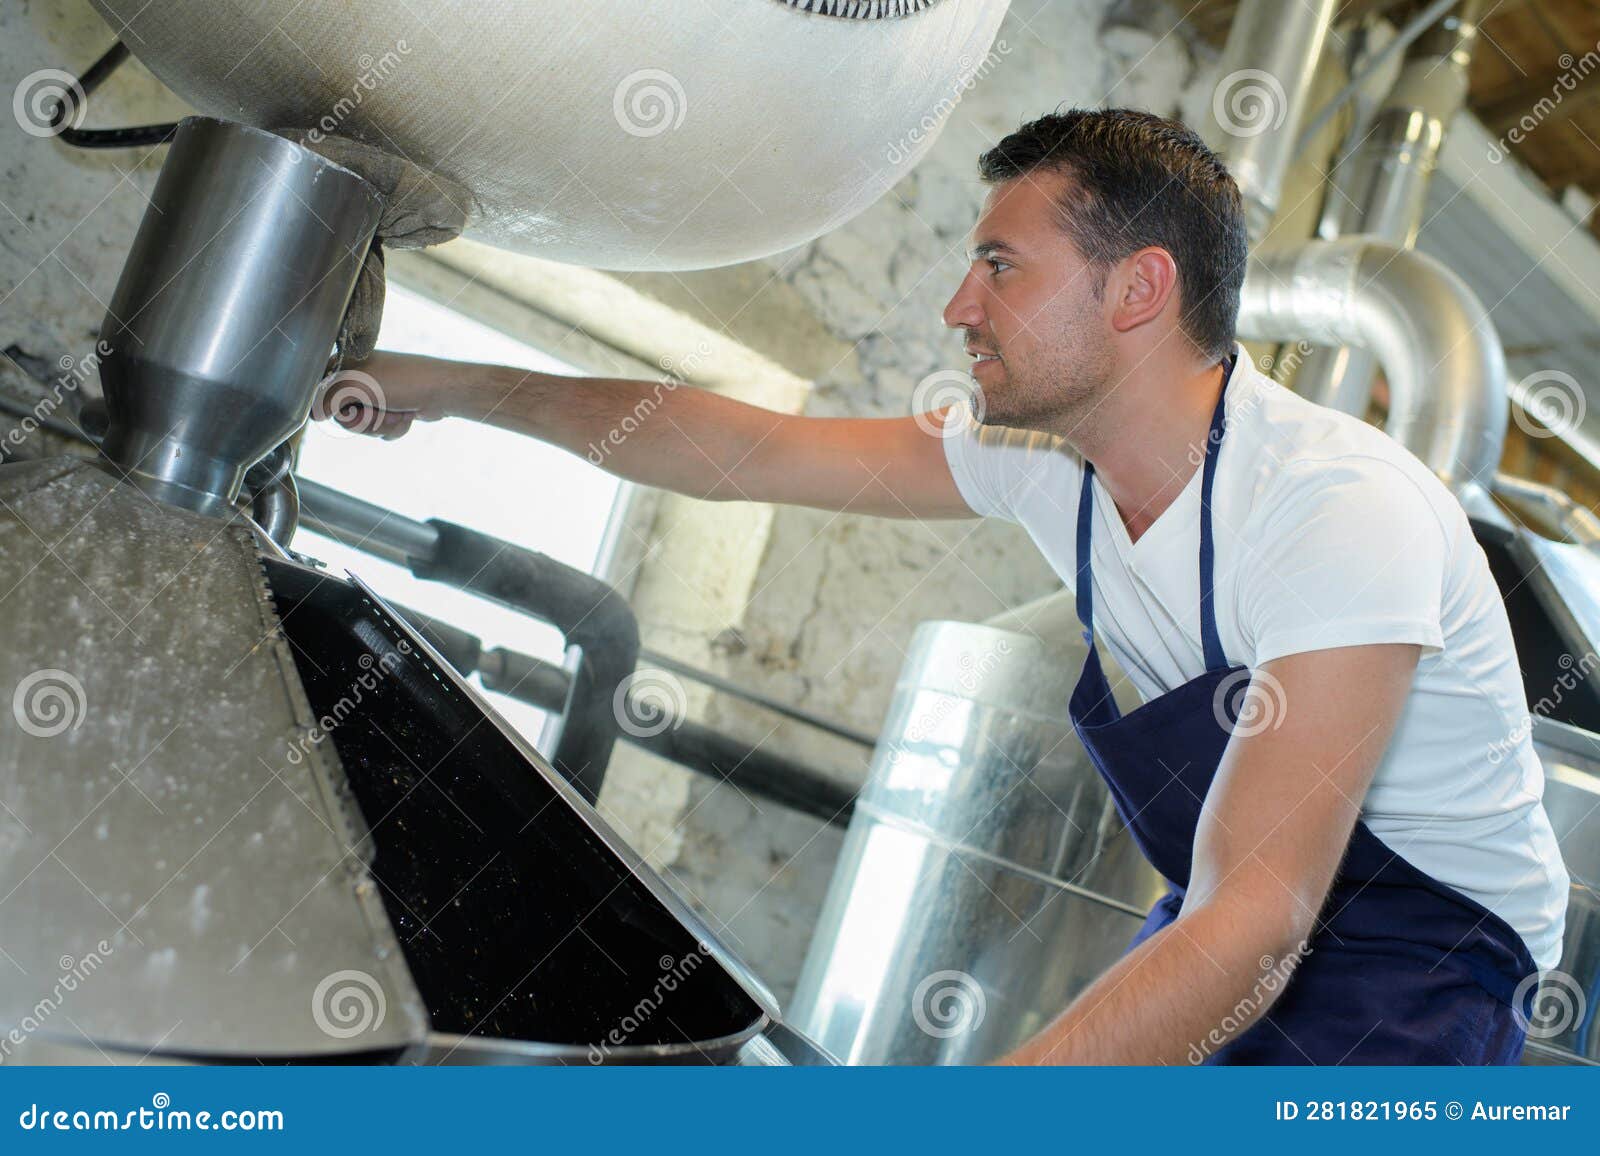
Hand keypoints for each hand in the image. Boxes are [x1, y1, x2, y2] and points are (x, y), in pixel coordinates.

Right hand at [310, 350, 458, 440]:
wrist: (443, 391)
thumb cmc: (403, 381)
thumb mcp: (358, 385)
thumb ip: (328, 398)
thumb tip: (313, 414)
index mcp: (346, 365)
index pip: (320, 393)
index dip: (335, 406)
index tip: (351, 406)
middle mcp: (358, 380)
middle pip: (342, 416)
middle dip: (365, 420)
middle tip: (380, 408)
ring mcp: (374, 396)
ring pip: (363, 427)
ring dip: (382, 425)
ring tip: (398, 411)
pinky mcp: (389, 409)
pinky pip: (379, 430)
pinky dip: (393, 428)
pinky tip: (406, 416)